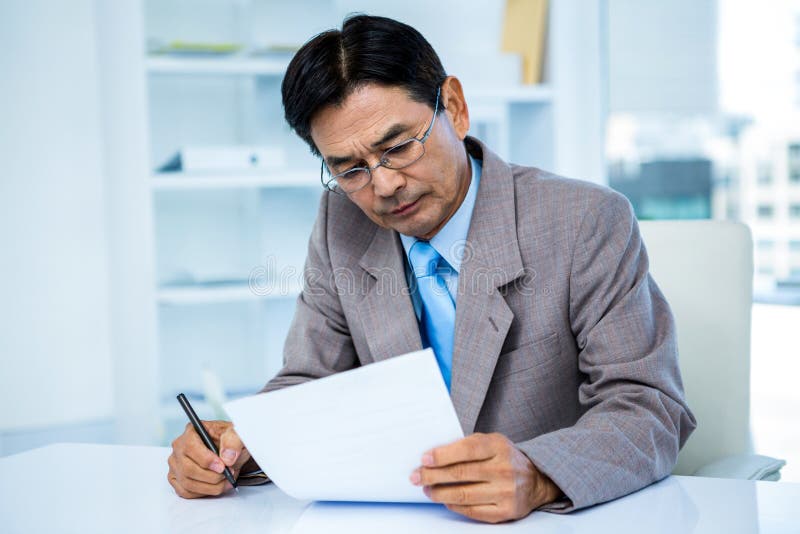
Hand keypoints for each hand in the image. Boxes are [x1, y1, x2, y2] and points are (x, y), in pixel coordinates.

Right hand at [167, 420, 250, 497]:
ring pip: (187, 483)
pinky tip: (216, 486)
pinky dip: (204, 492)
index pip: (190, 446)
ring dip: (210, 486)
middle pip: (187, 468)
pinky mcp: (176, 479)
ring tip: (226, 481)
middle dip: (212, 476)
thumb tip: (227, 457)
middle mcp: (179, 447)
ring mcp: (176, 464)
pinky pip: (186, 492)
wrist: (230, 453)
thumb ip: (234, 441)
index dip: (206, 460)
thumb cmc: (230, 442)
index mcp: (192, 431)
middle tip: (228, 475)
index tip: (222, 467)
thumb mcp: (238, 435)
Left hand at [410, 432, 561, 522]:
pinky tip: (445, 500)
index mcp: (498, 446)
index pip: (466, 450)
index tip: (424, 459)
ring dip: (439, 493)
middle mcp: (503, 469)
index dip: (442, 455)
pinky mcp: (505, 511)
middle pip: (460, 473)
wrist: (536, 479)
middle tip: (416, 476)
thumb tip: (434, 456)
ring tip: (427, 489)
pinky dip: (454, 506)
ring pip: (463, 494)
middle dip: (433, 475)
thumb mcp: (491, 442)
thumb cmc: (505, 458)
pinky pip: (472, 511)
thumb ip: (467, 445)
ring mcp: (505, 492)